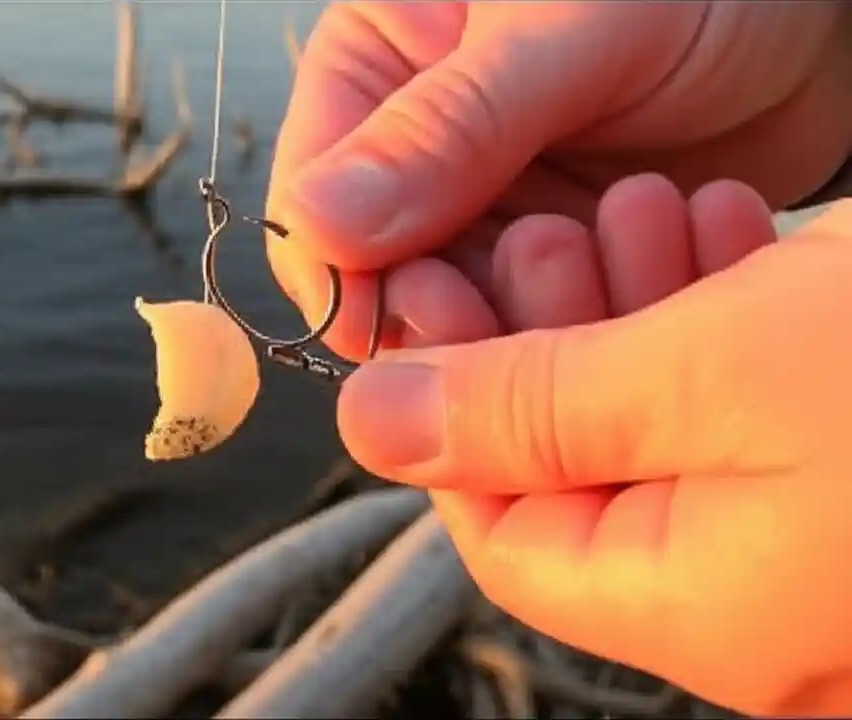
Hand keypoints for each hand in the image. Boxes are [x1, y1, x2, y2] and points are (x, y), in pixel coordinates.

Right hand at [265, 2, 851, 360]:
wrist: (817, 13)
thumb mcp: (566, 30)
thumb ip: (447, 126)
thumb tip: (318, 222)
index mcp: (373, 73)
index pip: (315, 204)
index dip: (348, 276)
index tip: (417, 312)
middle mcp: (413, 154)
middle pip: (381, 279)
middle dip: (450, 312)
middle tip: (520, 317)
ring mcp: (484, 211)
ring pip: (460, 318)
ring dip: (529, 322)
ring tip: (611, 263)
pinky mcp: (554, 257)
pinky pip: (537, 328)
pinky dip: (585, 328)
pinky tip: (650, 273)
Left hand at [337, 199, 851, 716]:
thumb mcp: (706, 373)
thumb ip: (527, 407)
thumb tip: (371, 422)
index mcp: (698, 615)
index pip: (505, 538)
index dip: (453, 421)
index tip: (437, 306)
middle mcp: (752, 608)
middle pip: (585, 479)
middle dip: (550, 341)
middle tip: (545, 235)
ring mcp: (810, 553)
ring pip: (671, 434)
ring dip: (639, 312)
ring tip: (644, 205)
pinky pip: (755, 420)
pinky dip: (723, 326)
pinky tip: (719, 228)